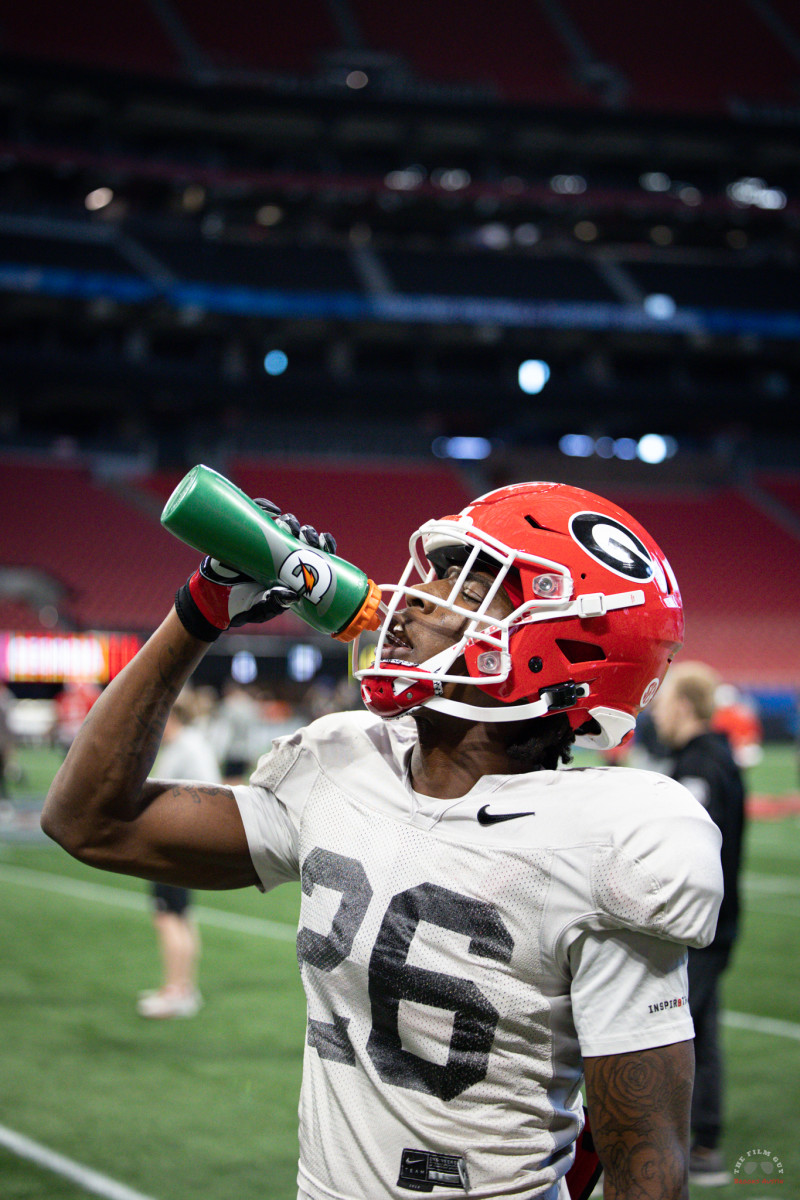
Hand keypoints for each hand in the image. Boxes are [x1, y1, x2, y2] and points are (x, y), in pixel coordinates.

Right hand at [174, 499, 336, 641]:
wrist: (211, 598)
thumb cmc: (242, 605)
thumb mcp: (262, 608)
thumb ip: (275, 603)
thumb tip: (293, 595)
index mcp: (293, 570)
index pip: (316, 553)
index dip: (325, 545)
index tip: (325, 544)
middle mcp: (282, 553)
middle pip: (303, 536)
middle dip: (308, 533)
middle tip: (305, 537)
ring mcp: (264, 540)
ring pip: (285, 523)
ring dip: (291, 521)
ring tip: (287, 525)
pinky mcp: (244, 532)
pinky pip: (257, 513)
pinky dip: (264, 507)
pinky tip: (271, 511)